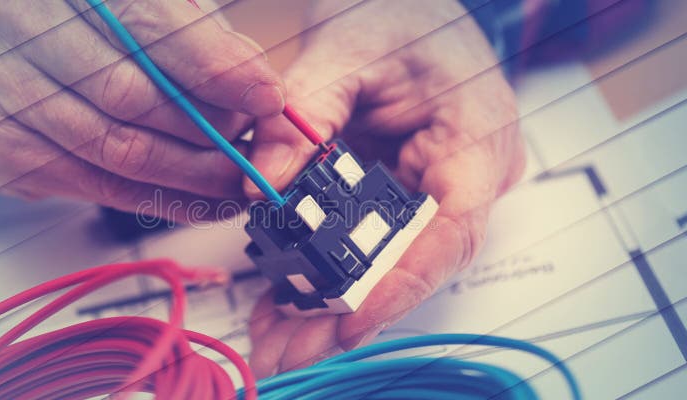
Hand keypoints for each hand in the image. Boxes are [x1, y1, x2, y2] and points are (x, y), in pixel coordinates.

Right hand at [0, 0, 283, 220]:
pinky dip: (164, 200)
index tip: (269, 99)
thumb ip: (204, 44)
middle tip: (253, 150)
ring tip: (238, 182)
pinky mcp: (5, 151)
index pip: (150, 25)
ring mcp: (2, 93)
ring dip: (194, 176)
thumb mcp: (153, 13)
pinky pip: (102, 188)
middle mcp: (20, 28)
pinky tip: (204, 202)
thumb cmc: (96, 30)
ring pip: (120, 150)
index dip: (215, 68)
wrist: (8, 57)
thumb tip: (262, 94)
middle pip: (134, 95)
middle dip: (209, 131)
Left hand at [245, 0, 525, 376]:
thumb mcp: (348, 48)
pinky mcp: (398, 198)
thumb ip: (305, 112)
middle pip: (411, 265)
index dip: (401, 284)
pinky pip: (366, 247)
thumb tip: (263, 186)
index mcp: (475, 141)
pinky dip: (324, 275)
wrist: (407, 12)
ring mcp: (430, 195)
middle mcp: (461, 181)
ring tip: (273, 339)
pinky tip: (281, 303)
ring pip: (385, 266)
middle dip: (346, 312)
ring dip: (329, 305)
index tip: (347, 321)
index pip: (451, 230)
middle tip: (285, 352)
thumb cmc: (399, 17)